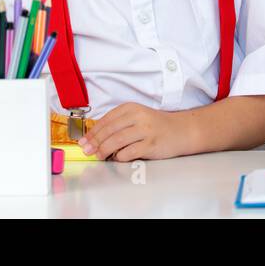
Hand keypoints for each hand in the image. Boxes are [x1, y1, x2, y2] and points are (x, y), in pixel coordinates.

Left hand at [78, 102, 195, 161]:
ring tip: (99, 156)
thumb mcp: (136, 118)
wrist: (181, 130)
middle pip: (109, 131)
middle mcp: (138, 116)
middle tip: (86, 151)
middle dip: (94, 142)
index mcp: (131, 108)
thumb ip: (118, 125)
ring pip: (116, 141)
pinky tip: (118, 158)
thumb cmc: (156, 126)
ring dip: (104, 150)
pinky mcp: (151, 144)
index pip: (106, 120)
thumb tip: (94, 138)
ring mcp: (145, 130)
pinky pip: (129, 152)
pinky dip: (120, 157)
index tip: (83, 141)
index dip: (92, 132)